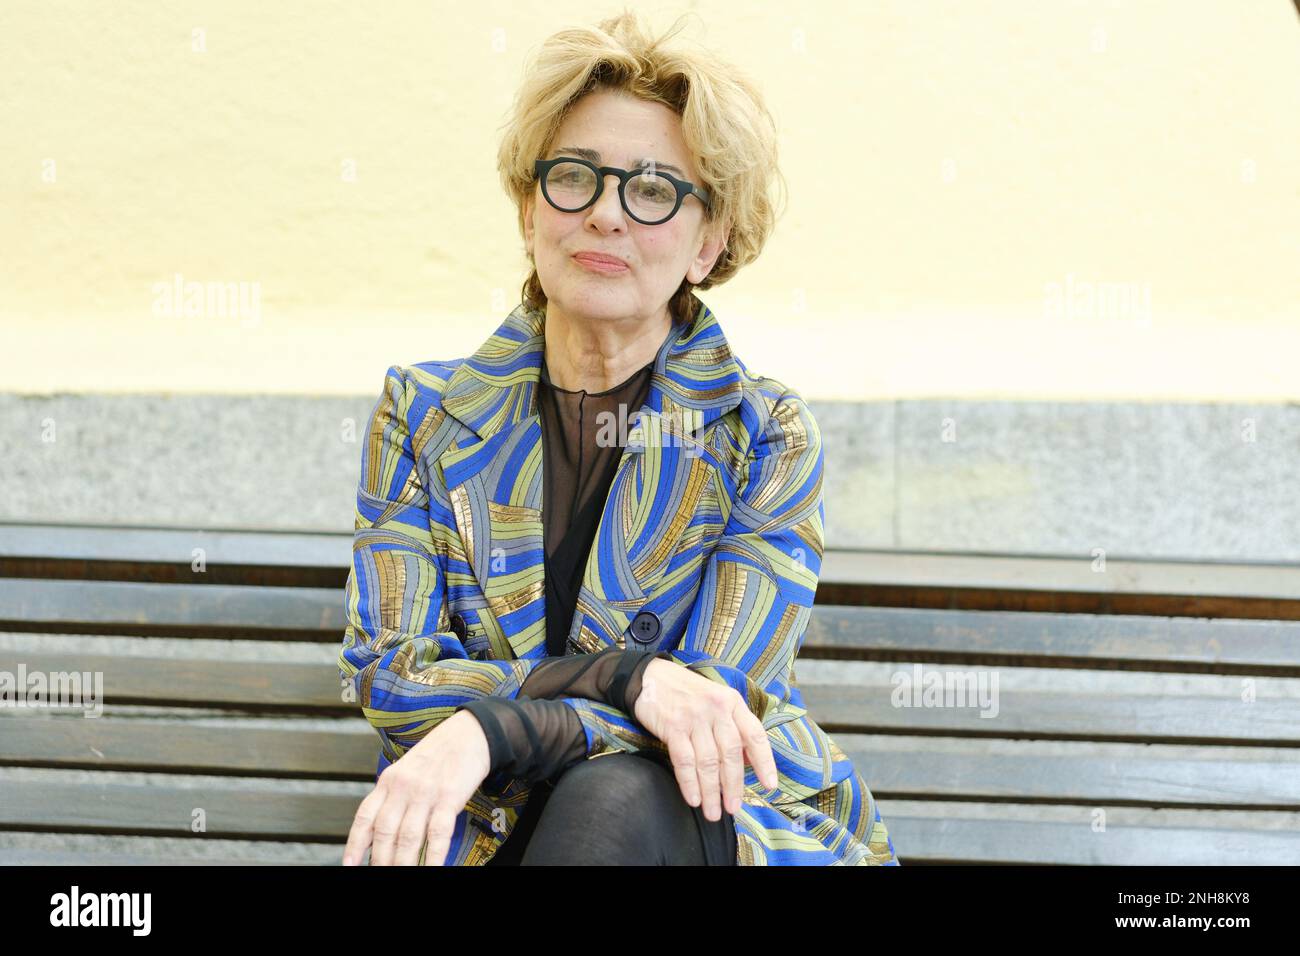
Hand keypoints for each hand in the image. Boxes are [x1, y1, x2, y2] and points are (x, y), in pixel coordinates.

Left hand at [342, 709, 491, 865]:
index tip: (350, 864)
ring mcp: (425, 792)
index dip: (355, 843)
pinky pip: (437, 834)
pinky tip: (431, 868)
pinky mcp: (449, 797)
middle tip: (381, 874)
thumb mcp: (408, 769)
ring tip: (402, 876)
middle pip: (385, 832)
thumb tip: (381, 828)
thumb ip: (393, 796)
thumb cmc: (439, 752)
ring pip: (408, 837)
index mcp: (389, 779)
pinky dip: (432, 856)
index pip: (365, 816)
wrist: (469, 732)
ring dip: (403, 864)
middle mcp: (403, 787)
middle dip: (380, 860)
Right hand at [633, 659, 778, 822]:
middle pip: (731, 753)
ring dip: (711, 791)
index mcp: (732, 702)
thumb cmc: (688, 693)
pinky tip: (694, 799)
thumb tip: (751, 762)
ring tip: (713, 811)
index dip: (765, 762)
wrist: (651, 677)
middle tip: (733, 808)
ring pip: (708, 761)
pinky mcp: (673, 726)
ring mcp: (694, 717)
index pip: (755, 734)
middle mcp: (716, 709)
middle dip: (733, 785)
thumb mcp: (718, 701)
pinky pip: (684, 760)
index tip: (769, 785)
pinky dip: (689, 783)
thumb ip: (734, 727)